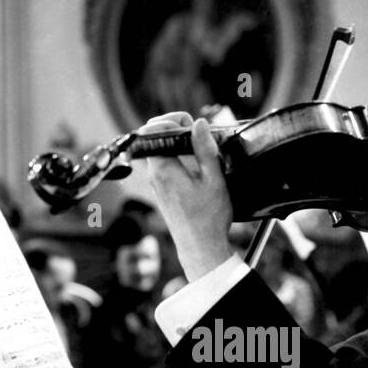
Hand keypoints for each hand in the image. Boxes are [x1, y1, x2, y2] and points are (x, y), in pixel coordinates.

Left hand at [138, 113, 234, 280]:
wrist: (200, 248)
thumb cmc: (209, 218)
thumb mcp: (214, 179)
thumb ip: (205, 149)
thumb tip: (199, 124)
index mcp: (164, 169)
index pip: (154, 129)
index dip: (172, 120)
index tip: (191, 125)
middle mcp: (154, 175)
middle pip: (154, 138)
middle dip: (173, 128)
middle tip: (195, 133)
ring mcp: (156, 184)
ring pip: (158, 151)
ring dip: (176, 143)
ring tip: (198, 148)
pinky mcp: (161, 191)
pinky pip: (162, 164)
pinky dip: (175, 157)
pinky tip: (194, 164)